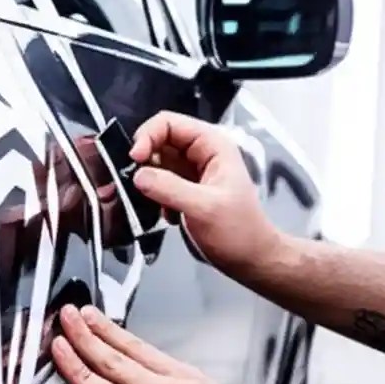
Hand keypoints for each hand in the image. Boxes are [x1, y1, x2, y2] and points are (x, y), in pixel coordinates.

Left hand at [45, 305, 271, 383]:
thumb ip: (176, 378)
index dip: (107, 328)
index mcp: (184, 379)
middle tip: (64, 320)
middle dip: (84, 337)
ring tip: (56, 348)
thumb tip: (143, 363)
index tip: (87, 316)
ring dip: (75, 367)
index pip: (137, 346)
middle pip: (115, 361)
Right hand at [128, 111, 281, 273]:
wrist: (250, 260)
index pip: (169, 123)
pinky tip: (164, 214)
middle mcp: (199, 154)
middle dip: (143, 160)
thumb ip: (170, 188)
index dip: (147, 136)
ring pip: (154, 163)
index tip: (135, 159)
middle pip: (158, 141)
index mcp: (212, 145)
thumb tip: (138, 176)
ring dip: (146, 180)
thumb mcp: (204, 208)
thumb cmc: (238, 232)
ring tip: (150, 201)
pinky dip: (152, 195)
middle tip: (134, 182)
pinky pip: (156, 183)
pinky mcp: (182, 190)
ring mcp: (190, 172)